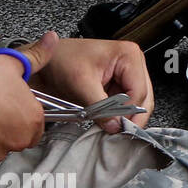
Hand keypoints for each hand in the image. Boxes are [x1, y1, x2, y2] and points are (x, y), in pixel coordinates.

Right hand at [0, 34, 57, 161]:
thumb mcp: (8, 64)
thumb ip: (35, 56)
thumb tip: (51, 40)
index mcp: (33, 118)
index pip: (38, 119)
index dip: (23, 107)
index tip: (11, 100)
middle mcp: (19, 139)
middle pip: (20, 133)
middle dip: (9, 121)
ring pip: (0, 143)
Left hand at [29, 33, 153, 131]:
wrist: (45, 60)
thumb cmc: (60, 60)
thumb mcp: (80, 83)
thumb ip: (99, 106)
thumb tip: (115, 125)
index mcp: (129, 55)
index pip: (139, 91)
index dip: (128, 111)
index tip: (116, 126)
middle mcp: (133, 63)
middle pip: (143, 97)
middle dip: (130, 116)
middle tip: (118, 131)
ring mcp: (128, 74)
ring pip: (137, 103)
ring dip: (124, 116)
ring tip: (111, 126)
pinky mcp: (120, 84)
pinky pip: (126, 104)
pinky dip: (118, 114)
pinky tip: (108, 120)